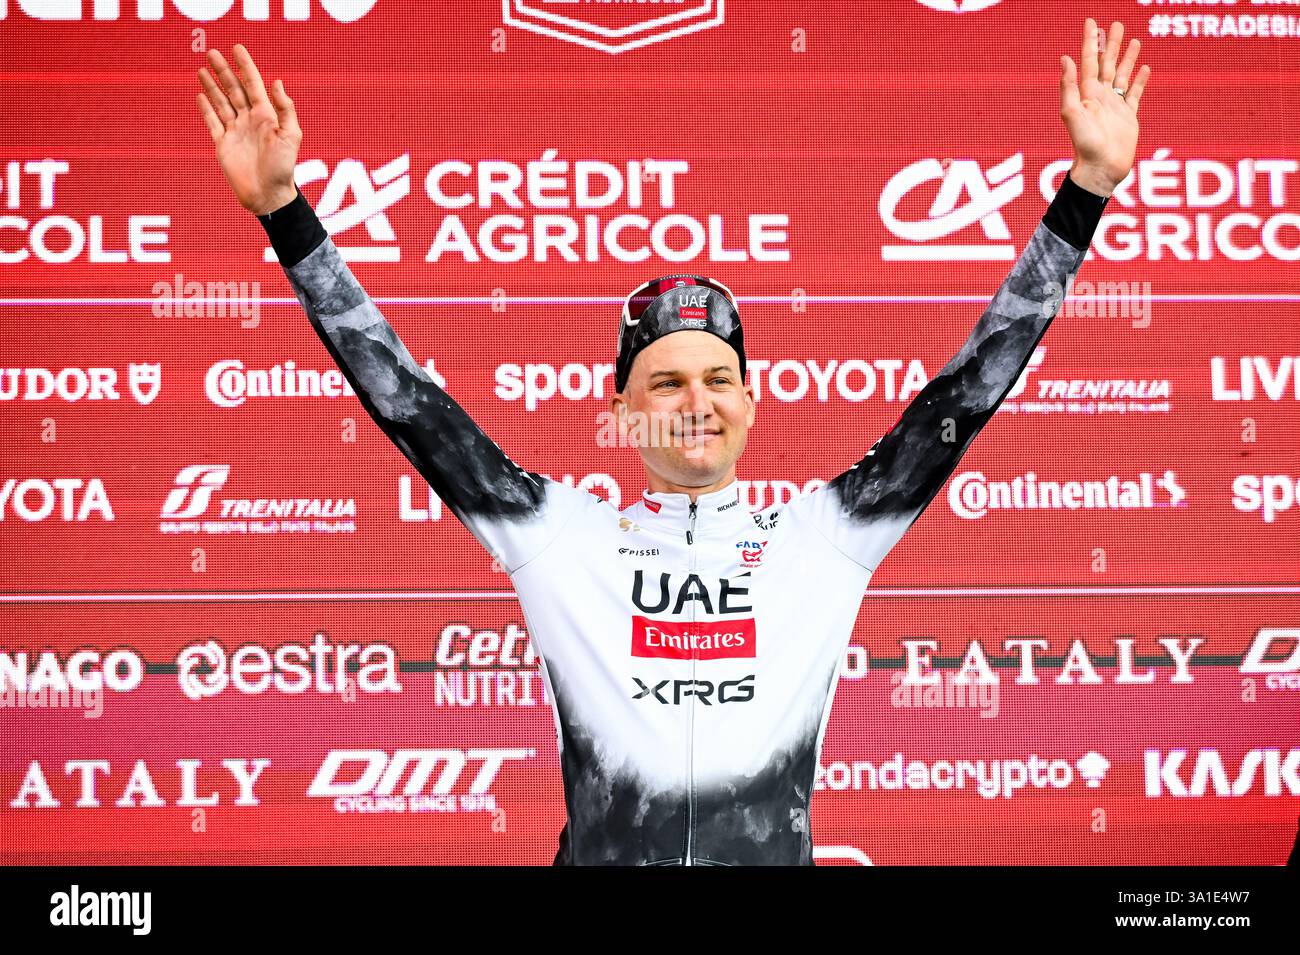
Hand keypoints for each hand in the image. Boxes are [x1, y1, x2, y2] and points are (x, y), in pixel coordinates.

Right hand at [195, 44, 301, 215]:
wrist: (268, 194)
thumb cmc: (283, 168)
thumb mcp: (291, 136)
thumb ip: (285, 109)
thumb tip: (276, 82)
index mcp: (266, 116)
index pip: (253, 85)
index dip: (245, 66)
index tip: (237, 48)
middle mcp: (249, 120)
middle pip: (234, 90)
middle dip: (223, 71)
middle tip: (211, 52)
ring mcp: (235, 131)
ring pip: (221, 102)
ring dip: (212, 85)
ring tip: (201, 69)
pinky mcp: (223, 144)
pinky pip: (212, 122)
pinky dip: (206, 109)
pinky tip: (201, 95)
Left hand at [1059, 19, 1150, 196]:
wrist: (1100, 168)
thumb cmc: (1084, 144)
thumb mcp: (1071, 113)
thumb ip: (1069, 86)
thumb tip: (1064, 58)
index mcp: (1087, 94)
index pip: (1089, 61)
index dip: (1090, 41)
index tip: (1092, 22)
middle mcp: (1100, 97)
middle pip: (1107, 64)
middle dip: (1111, 44)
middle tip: (1116, 24)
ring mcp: (1115, 107)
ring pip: (1122, 76)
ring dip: (1127, 58)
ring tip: (1133, 40)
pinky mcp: (1128, 117)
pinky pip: (1135, 94)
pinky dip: (1139, 81)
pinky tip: (1144, 68)